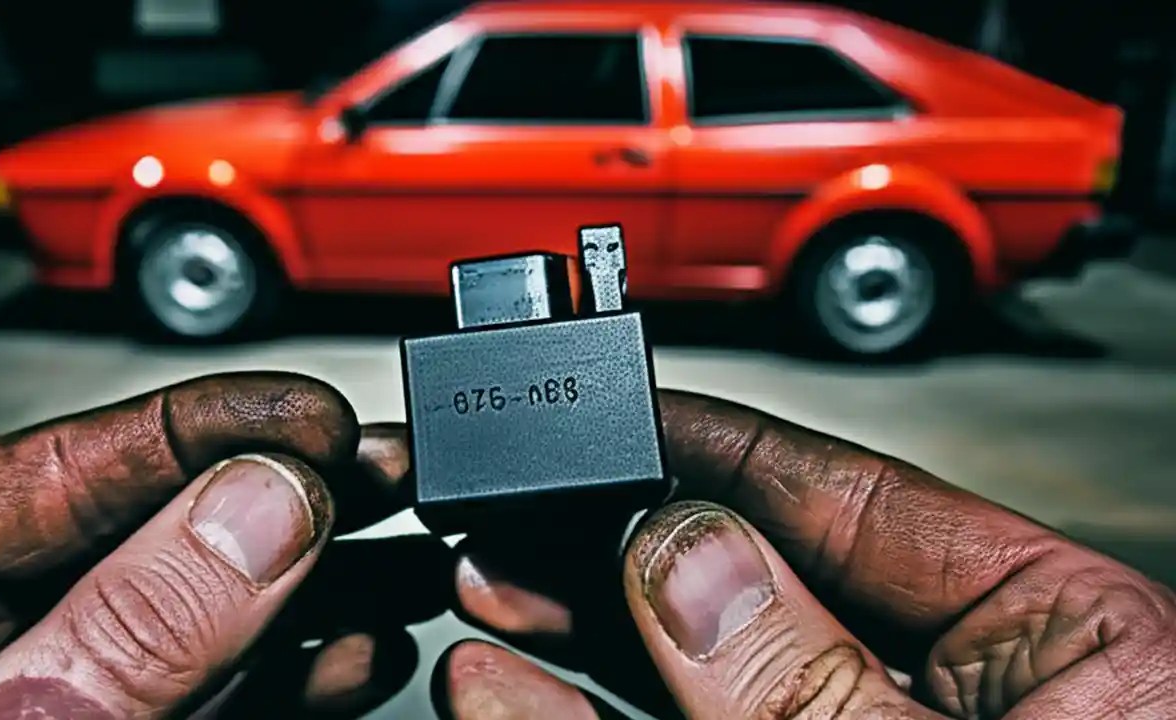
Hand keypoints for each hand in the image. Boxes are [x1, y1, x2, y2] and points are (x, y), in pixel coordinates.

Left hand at [0, 373, 446, 718]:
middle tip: (391, 471)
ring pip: (209, 614)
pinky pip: (219, 696)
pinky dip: (300, 672)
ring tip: (413, 557)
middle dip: (293, 498)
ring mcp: (51, 692)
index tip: (319, 416)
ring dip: (326, 587)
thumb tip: (265, 503)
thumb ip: (135, 620)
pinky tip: (361, 647)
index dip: (212, 426)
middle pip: (161, 527)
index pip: (68, 458)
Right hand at [433, 390, 1175, 718]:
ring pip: (690, 684)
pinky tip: (505, 698)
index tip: (620, 415)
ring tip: (493, 588)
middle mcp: (948, 704)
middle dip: (624, 544)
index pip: (860, 498)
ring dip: (576, 641)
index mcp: (1055, 646)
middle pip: (754, 583)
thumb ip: (817, 673)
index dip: (724, 447)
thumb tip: (688, 552)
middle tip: (526, 506)